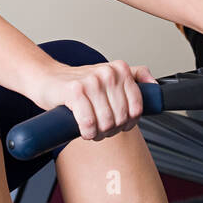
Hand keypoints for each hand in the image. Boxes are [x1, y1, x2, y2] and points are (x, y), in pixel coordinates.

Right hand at [30, 60, 154, 141]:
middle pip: (121, 118)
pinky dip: (86, 132)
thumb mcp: (109, 75)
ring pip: (106, 123)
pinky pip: (89, 123)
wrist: (47, 79)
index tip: (118, 122)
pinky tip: (82, 129)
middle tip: (100, 126)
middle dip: (111, 129)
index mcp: (120, 69)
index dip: (128, 122)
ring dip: (97, 133)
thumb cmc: (79, 83)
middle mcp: (108, 72)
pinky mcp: (74, 91)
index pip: (136, 108)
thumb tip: (155, 85)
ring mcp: (91, 81)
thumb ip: (134, 77)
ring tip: (91, 128)